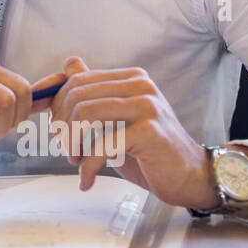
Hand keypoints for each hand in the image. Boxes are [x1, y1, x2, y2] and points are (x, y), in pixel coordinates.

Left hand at [50, 56, 217, 208]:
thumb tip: (68, 66)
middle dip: (62, 125)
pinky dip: (87, 166)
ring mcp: (147, 106)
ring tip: (74, 160)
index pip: (77, 80)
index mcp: (131, 78)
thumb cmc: (149, 150)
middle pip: (78, 95)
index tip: (57, 131)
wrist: (190, 177)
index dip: (58, 107)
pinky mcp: (149, 131)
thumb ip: (95, 93)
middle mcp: (140, 85)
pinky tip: (86, 180)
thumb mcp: (117, 118)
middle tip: (64, 148)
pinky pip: (102, 145)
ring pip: (85, 113)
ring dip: (71, 142)